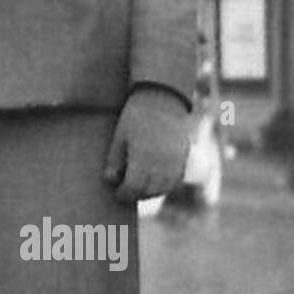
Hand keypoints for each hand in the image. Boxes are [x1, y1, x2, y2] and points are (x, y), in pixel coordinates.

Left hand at [103, 86, 190, 203]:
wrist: (163, 98)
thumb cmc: (136, 116)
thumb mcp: (120, 136)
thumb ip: (114, 160)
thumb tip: (110, 180)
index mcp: (143, 158)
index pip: (133, 187)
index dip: (124, 194)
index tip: (117, 193)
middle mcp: (161, 163)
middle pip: (148, 191)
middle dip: (136, 194)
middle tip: (126, 193)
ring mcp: (175, 162)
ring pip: (164, 188)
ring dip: (151, 192)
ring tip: (139, 188)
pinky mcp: (184, 157)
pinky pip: (176, 180)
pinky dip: (165, 185)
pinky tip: (155, 182)